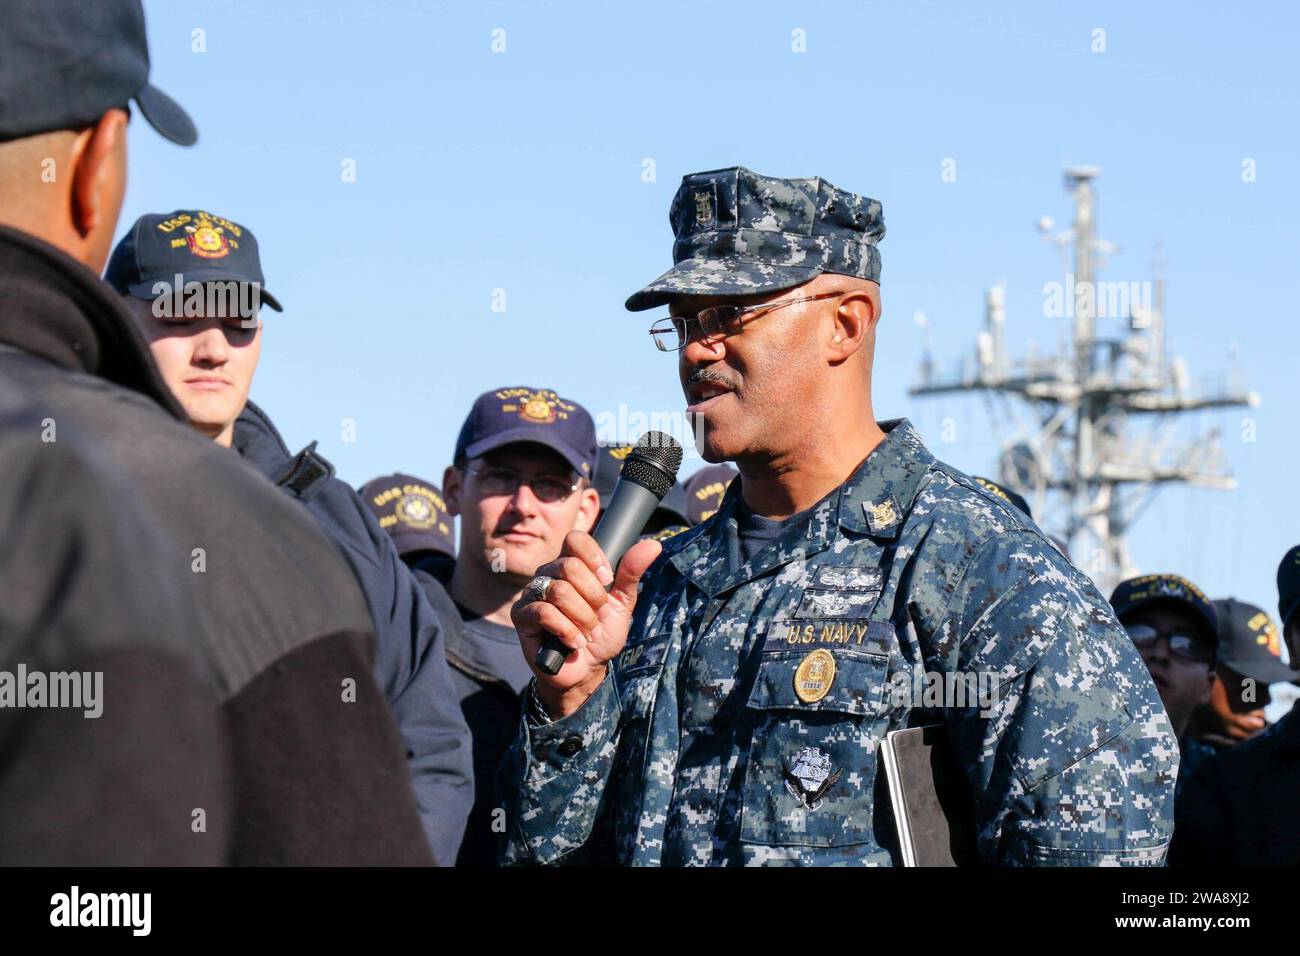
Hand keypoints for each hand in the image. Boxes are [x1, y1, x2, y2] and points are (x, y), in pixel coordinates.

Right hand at [511, 530, 661, 718]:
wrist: (586, 670)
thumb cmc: (601, 633)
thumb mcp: (621, 603)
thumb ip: (631, 573)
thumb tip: (652, 545)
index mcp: (570, 564)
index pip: (576, 539)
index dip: (594, 558)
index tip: (607, 581)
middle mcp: (548, 574)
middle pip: (569, 566)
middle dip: (593, 597)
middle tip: (599, 616)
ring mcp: (532, 593)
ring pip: (559, 591)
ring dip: (583, 618)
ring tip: (588, 633)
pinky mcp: (522, 616)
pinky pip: (545, 613)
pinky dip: (567, 630)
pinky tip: (575, 642)